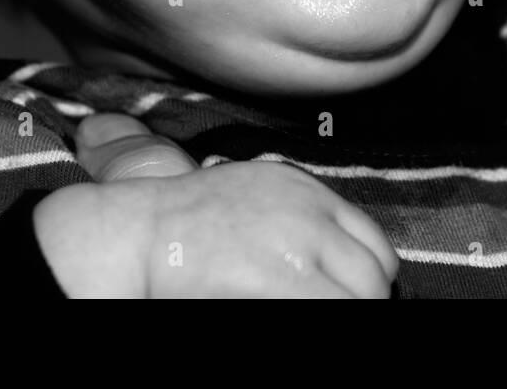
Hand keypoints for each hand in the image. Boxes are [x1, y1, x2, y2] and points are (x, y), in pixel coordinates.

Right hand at [38, 118, 398, 296]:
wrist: (131, 234)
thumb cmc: (170, 223)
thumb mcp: (232, 190)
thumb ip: (279, 209)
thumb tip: (286, 238)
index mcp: (300, 187)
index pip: (372, 241)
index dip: (366, 276)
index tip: (347, 294)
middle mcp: (310, 211)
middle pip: (375, 273)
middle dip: (360, 298)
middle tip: (333, 308)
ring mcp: (301, 246)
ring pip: (365, 297)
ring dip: (348, 310)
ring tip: (318, 314)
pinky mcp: (287, 279)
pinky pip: (338, 310)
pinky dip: (333, 318)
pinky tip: (303, 318)